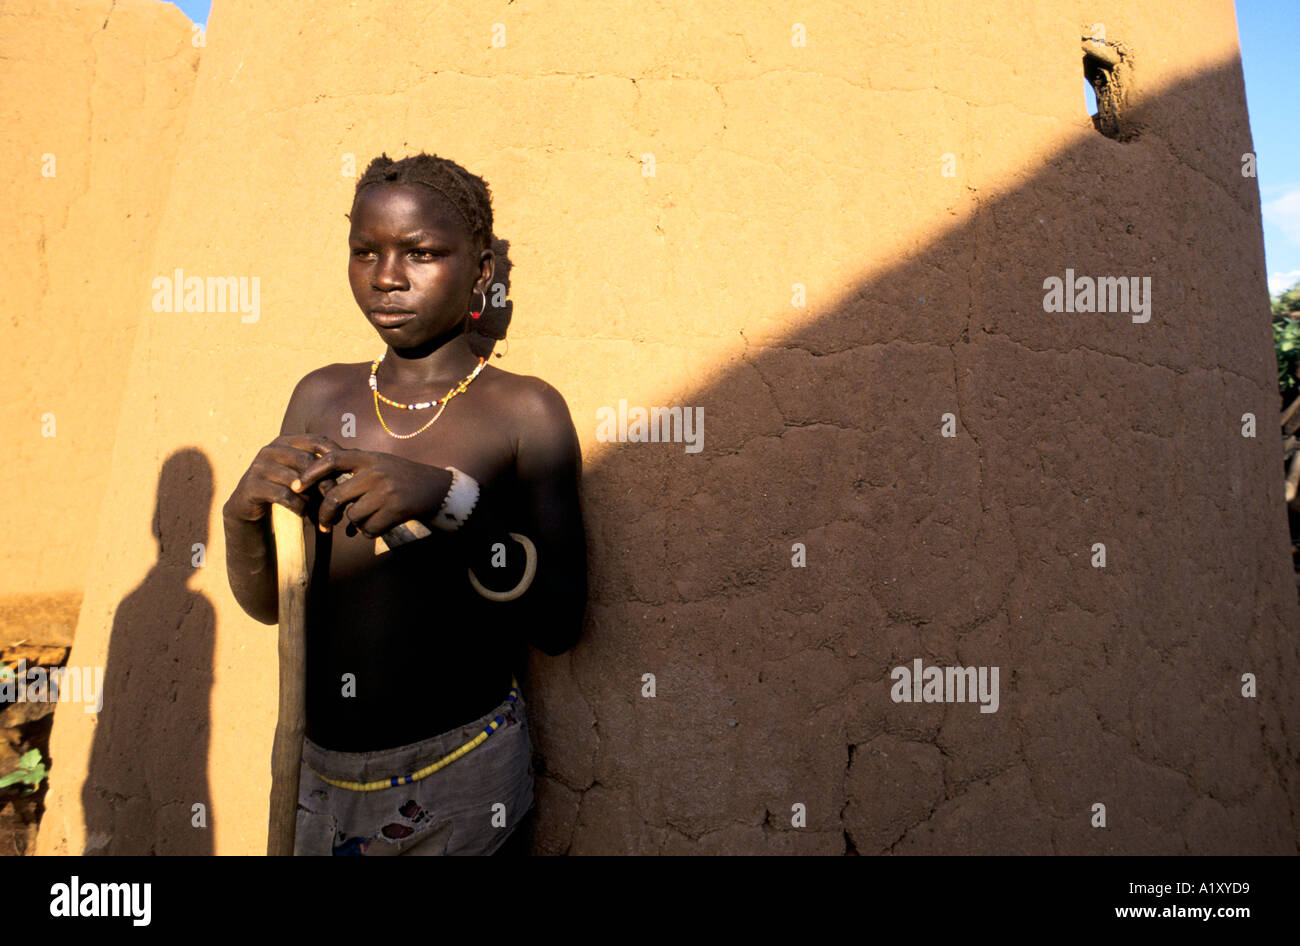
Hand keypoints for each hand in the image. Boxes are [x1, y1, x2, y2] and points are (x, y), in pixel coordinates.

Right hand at [223, 434, 345, 522]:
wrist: (249, 506)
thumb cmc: (285, 489)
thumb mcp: (303, 475)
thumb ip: (321, 468)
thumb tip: (355, 465)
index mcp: (285, 441)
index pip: (317, 440)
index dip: (336, 455)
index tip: (349, 473)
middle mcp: (270, 449)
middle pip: (308, 461)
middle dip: (326, 482)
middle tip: (337, 500)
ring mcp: (258, 466)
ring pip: (296, 479)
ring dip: (312, 498)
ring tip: (321, 511)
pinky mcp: (251, 485)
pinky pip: (284, 495)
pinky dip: (298, 506)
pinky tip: (304, 513)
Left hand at [291, 449, 453, 536]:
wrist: (438, 488)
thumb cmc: (403, 477)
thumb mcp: (381, 463)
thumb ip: (356, 468)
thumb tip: (322, 484)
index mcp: (369, 458)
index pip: (332, 459)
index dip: (311, 472)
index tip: (296, 486)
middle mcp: (375, 472)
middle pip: (336, 497)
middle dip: (325, 515)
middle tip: (323, 525)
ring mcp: (386, 491)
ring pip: (352, 516)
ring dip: (355, 524)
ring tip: (365, 521)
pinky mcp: (395, 509)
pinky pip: (369, 529)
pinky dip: (369, 532)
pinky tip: (378, 526)